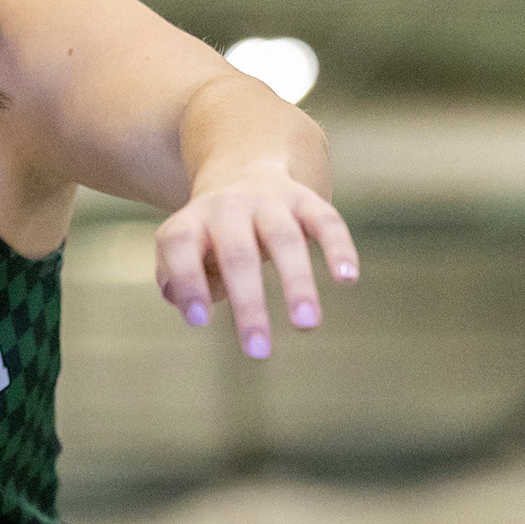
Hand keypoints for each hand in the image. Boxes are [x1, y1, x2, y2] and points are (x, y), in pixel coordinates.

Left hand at [153, 160, 358, 357]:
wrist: (240, 172)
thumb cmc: (210, 235)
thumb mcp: (185, 251)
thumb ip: (177, 280)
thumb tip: (189, 307)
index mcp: (192, 220)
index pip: (180, 244)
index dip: (187, 280)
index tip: (199, 321)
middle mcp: (228, 206)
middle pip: (237, 253)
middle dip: (248, 304)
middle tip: (258, 351)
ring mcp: (269, 200)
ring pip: (284, 239)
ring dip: (296, 283)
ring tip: (306, 325)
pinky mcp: (305, 200)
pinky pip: (326, 220)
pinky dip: (339, 248)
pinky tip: (348, 279)